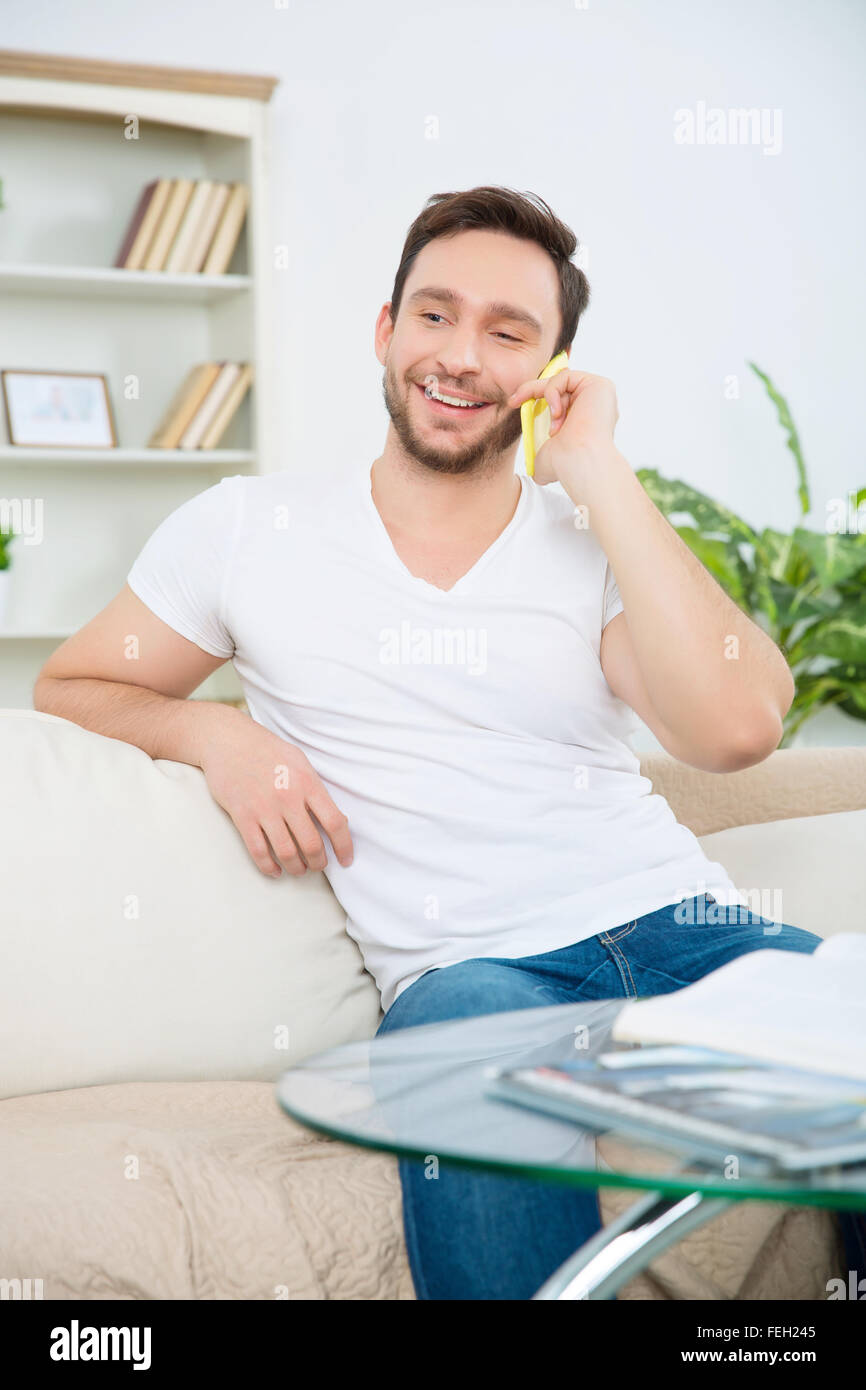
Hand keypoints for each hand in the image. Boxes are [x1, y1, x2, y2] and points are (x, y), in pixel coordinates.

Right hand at [198, 717, 353, 877]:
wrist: (228, 740)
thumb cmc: (267, 750)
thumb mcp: (300, 762)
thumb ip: (317, 790)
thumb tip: (337, 820)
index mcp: (308, 782)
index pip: (335, 822)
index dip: (344, 847)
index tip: (346, 860)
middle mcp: (288, 797)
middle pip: (312, 844)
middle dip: (319, 862)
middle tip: (319, 866)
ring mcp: (264, 808)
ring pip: (287, 852)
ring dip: (297, 868)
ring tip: (299, 870)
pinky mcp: (242, 816)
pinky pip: (258, 851)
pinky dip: (269, 867)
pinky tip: (275, 870)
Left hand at [507, 370, 618, 486]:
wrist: (577, 462)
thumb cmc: (564, 465)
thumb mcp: (546, 455)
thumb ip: (544, 453)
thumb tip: (537, 473)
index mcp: (587, 418)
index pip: (559, 397)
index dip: (536, 396)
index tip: (514, 403)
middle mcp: (596, 404)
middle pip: (558, 386)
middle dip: (533, 391)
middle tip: (514, 400)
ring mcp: (599, 394)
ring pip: (560, 381)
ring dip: (548, 399)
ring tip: (553, 423)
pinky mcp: (599, 385)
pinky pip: (565, 376)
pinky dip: (553, 392)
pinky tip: (557, 414)